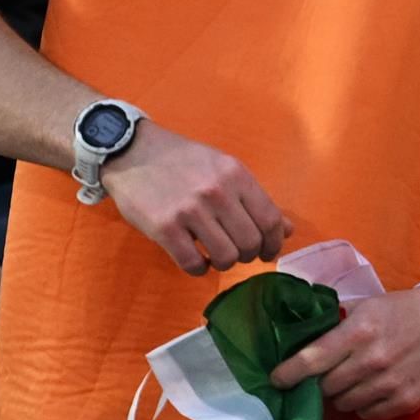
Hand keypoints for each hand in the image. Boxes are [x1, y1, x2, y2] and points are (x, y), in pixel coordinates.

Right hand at [101, 122, 290, 274]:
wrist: (133, 151)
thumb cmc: (183, 160)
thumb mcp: (225, 168)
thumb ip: (255, 199)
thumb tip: (286, 230)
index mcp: (237, 176)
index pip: (271, 220)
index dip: (274, 243)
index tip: (268, 252)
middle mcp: (217, 193)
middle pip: (250, 242)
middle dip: (249, 255)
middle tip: (238, 254)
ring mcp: (190, 211)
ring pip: (225, 257)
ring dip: (224, 263)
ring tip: (216, 256)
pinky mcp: (164, 228)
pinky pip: (192, 263)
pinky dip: (199, 269)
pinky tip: (196, 260)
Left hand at [270, 286, 419, 419]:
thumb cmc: (401, 310)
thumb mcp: (366, 306)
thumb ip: (335, 324)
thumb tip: (299, 342)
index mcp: (359, 332)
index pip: (311, 361)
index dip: (287, 374)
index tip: (276, 380)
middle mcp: (372, 361)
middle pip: (325, 387)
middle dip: (321, 382)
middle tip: (329, 374)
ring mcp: (390, 385)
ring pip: (344, 405)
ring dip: (343, 395)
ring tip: (354, 381)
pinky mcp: (406, 401)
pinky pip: (368, 415)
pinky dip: (365, 406)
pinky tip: (373, 390)